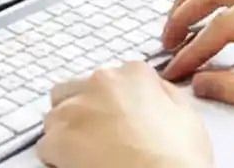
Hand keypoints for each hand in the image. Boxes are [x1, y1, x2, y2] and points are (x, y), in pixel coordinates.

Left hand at [37, 62, 211, 167]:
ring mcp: (76, 109)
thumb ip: (164, 95)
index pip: (112, 77)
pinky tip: (76, 166)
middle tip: (96, 136)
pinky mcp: (58, 138)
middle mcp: (101, 82)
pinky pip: (46, 145)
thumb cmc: (178, 157)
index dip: (112, 101)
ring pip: (56, 115)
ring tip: (85, 154)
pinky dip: (56, 157)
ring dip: (67, 131)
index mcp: (134, 74)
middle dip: (80, 110)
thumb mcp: (186, 116)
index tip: (115, 117)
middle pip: (75, 90)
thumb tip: (155, 92)